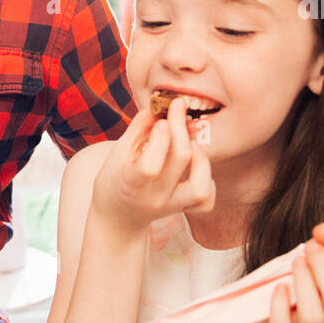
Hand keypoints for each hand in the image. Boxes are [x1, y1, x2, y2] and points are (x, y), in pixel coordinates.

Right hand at [91, 97, 214, 232]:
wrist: (117, 216)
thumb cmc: (115, 178)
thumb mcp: (118, 152)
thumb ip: (138, 129)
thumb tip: (158, 106)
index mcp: (131, 182)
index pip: (151, 164)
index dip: (160, 135)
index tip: (160, 117)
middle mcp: (154, 196)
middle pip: (181, 159)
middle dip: (181, 127)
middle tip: (178, 110)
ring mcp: (171, 205)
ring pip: (200, 187)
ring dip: (201, 158)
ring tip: (191, 144)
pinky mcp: (183, 209)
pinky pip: (206, 201)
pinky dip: (208, 181)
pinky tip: (196, 167)